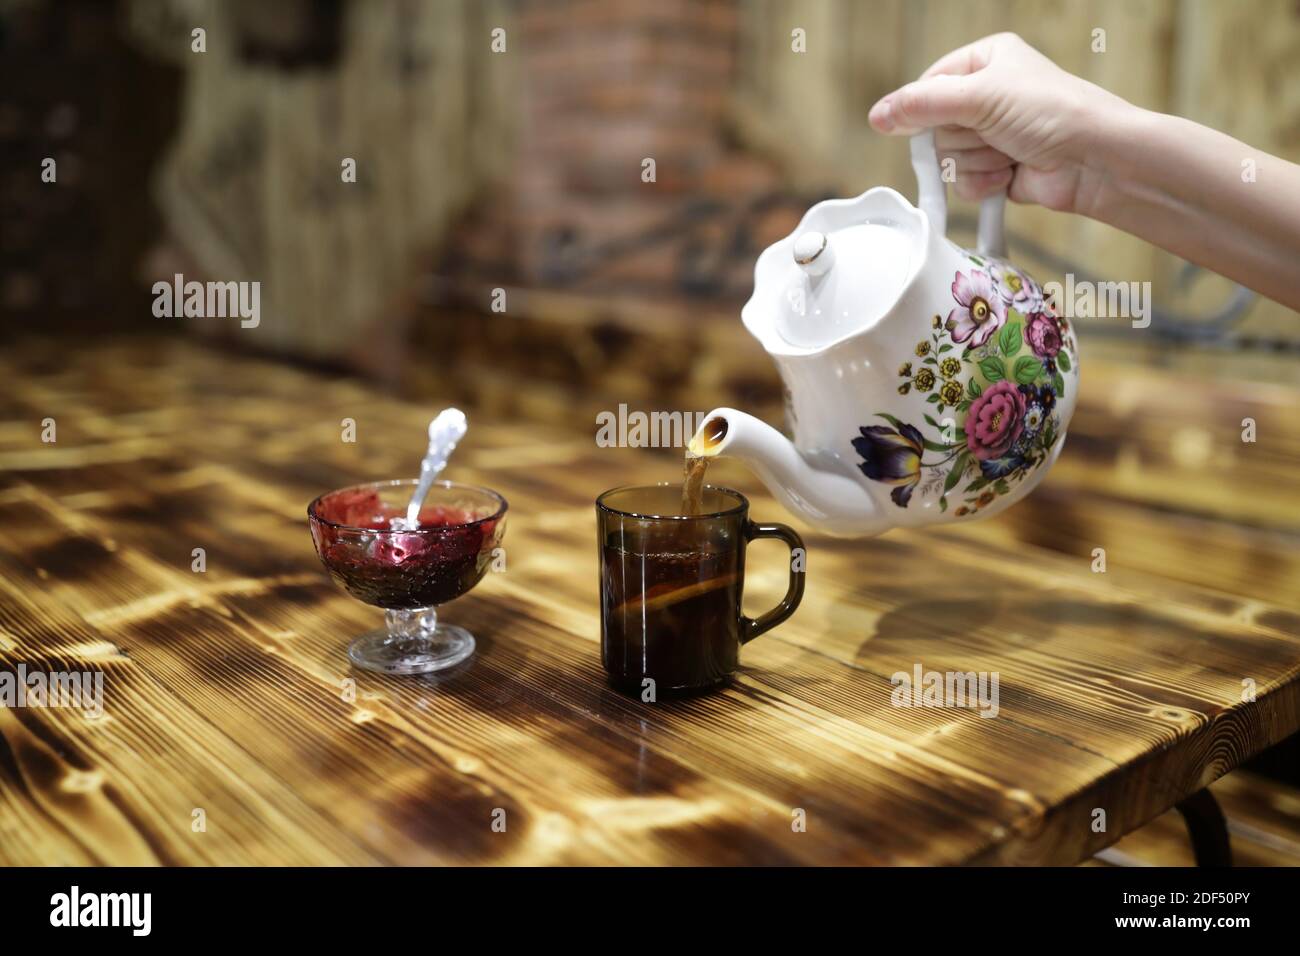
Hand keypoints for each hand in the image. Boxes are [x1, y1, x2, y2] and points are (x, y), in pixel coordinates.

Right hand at [868, 33, 1136, 215]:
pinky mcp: (996, 169)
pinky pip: (962, 184)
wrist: (1093, 160)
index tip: (936, 119)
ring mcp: (990, 135)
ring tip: (1010, 153)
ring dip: (976, 162)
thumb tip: (877, 116)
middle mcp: (985, 95)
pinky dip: (983, 184)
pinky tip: (1009, 175)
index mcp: (984, 61)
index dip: (925, 108)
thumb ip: (923, 105)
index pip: (927, 85)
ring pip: (947, 159)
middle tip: (993, 133)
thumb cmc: (1051, 112)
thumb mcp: (980, 97)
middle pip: (934, 128)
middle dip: (963, 138)